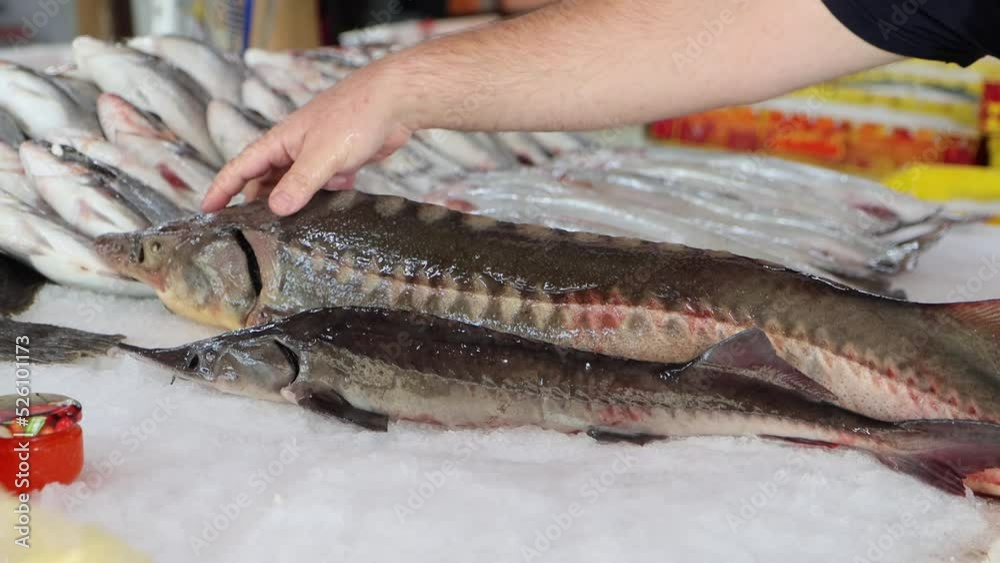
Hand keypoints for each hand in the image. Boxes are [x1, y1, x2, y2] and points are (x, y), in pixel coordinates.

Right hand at [202, 65, 412, 215]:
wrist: (395, 102)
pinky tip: (327, 212)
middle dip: (257, 204)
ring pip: (295, 186)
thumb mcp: (322, 154)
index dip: (222, 188)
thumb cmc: (355, 116)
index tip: (207, 210)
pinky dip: (322, 199)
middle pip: (266, 181)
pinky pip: (322, 187)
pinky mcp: (339, 163)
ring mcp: (317, 155)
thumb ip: (300, 183)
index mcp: (280, 142)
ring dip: (292, 205)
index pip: (241, 168)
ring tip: (286, 232)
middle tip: (249, 233)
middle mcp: (294, 148)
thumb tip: (276, 209)